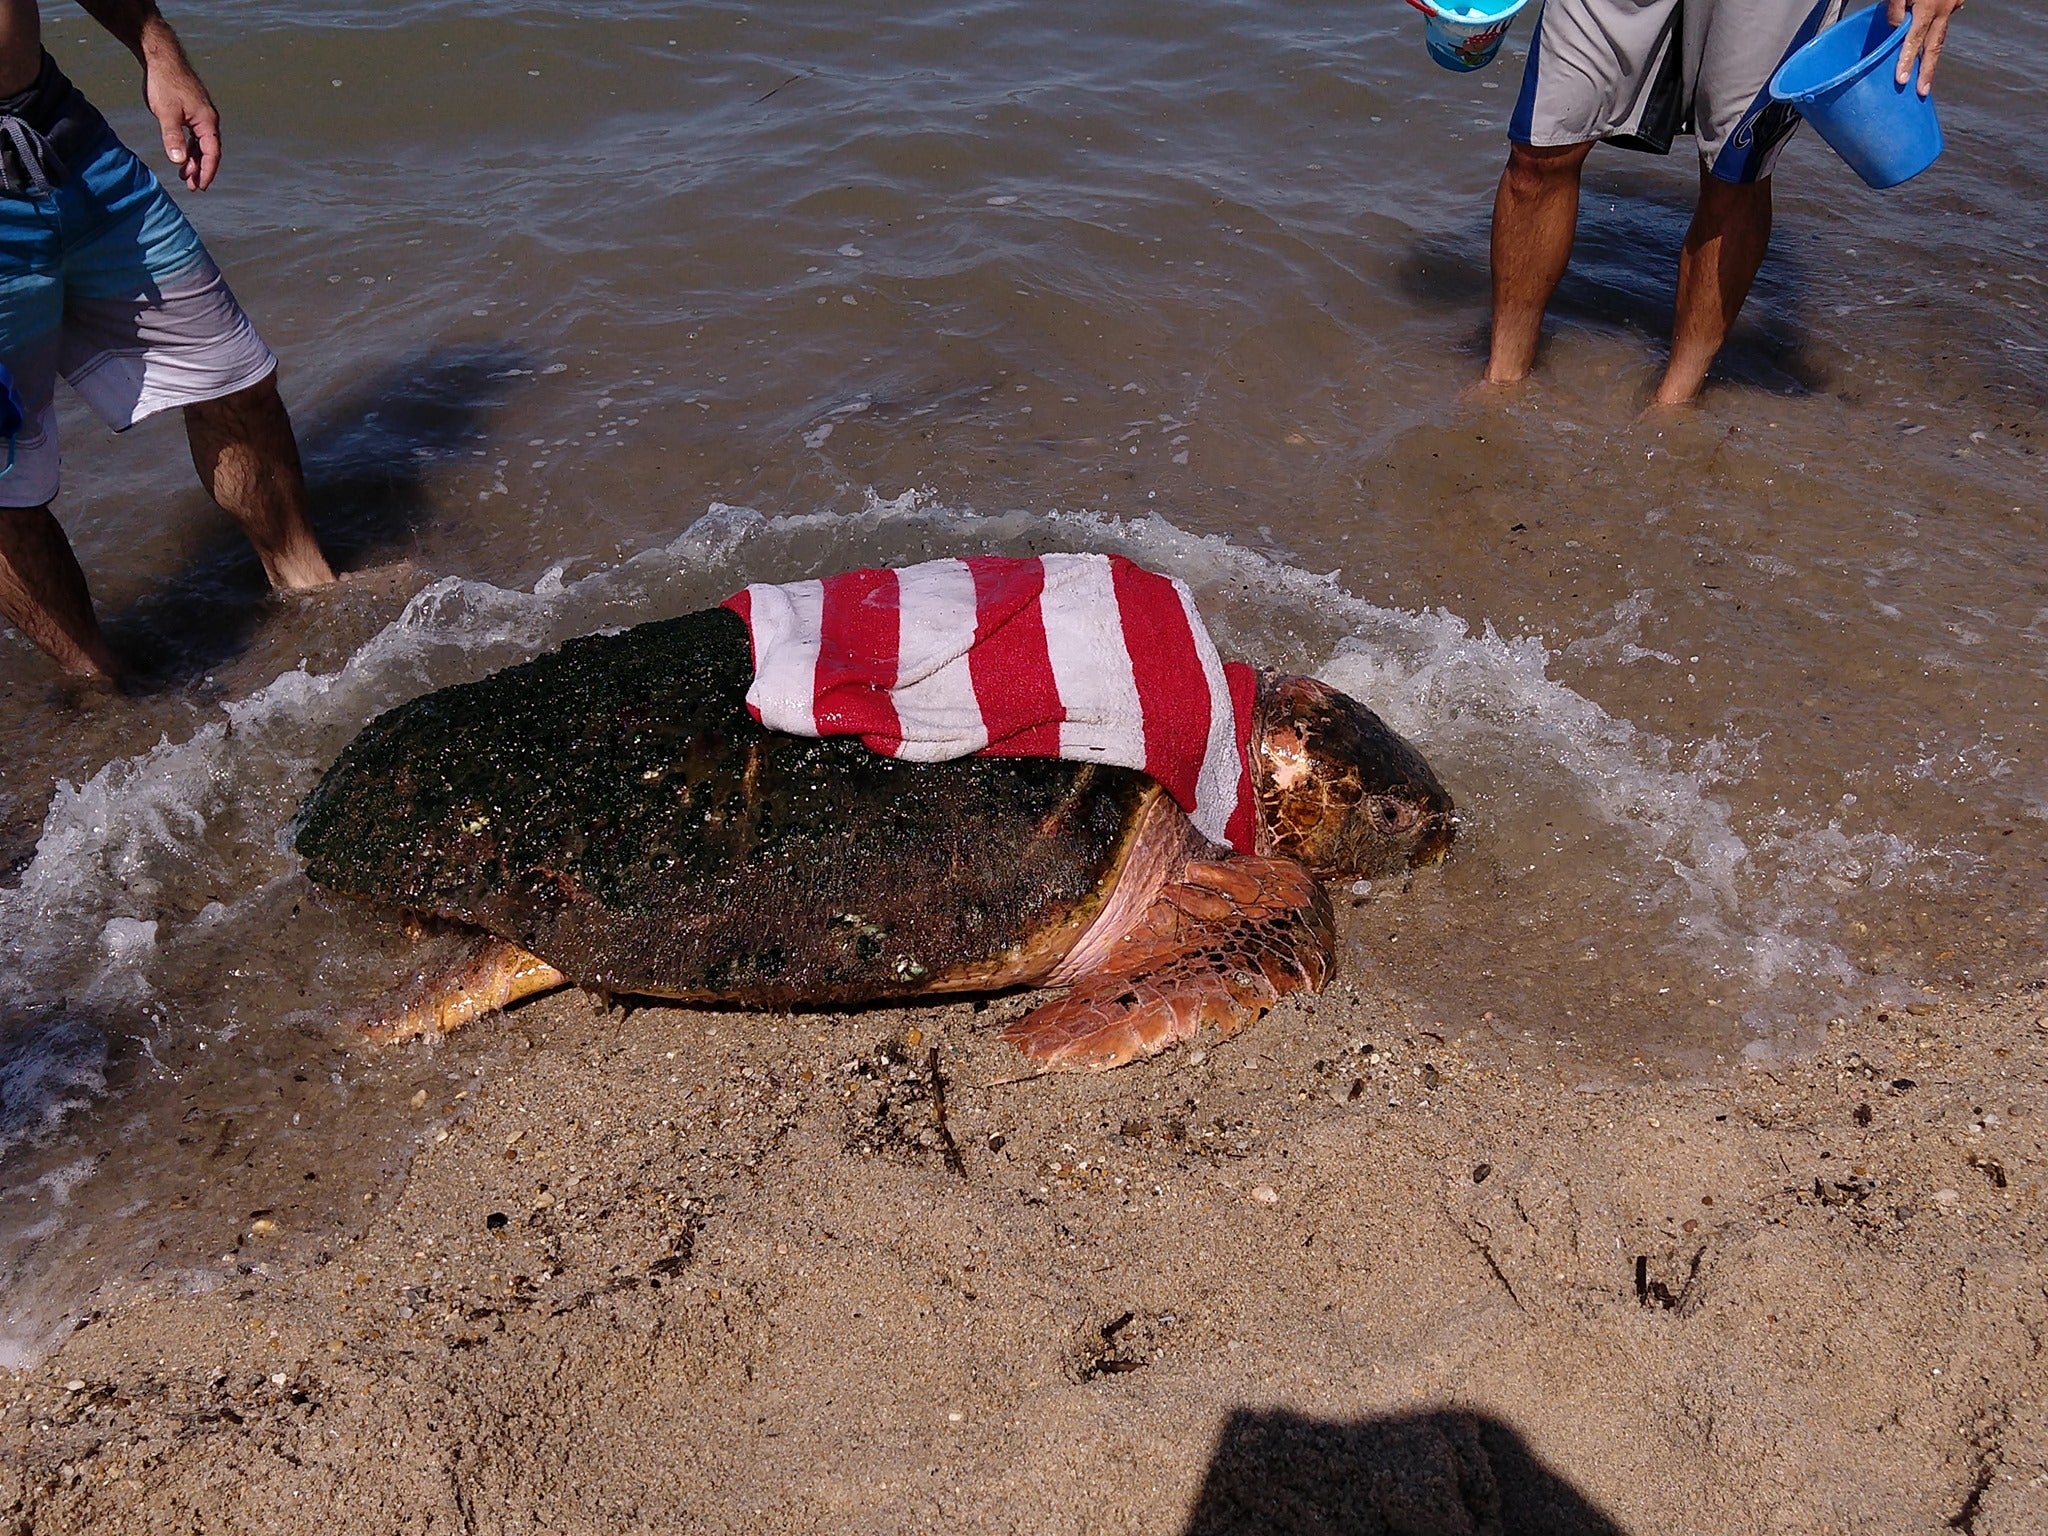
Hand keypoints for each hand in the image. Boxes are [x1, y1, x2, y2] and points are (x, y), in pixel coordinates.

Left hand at [143, 50, 220, 189]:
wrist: (162, 58)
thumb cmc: (164, 83)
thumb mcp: (166, 112)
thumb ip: (173, 137)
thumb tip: (179, 161)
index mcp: (207, 122)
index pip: (212, 153)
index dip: (207, 172)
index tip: (200, 186)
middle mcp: (208, 120)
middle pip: (209, 151)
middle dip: (201, 170)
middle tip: (191, 186)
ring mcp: (201, 115)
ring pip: (202, 144)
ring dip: (195, 160)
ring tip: (184, 175)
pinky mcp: (192, 110)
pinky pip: (195, 135)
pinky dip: (190, 147)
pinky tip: (181, 153)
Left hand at [1888, 0, 1964, 96]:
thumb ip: (1894, 8)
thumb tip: (1894, 31)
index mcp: (1928, 8)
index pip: (1913, 41)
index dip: (1906, 61)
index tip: (1901, 82)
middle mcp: (1943, 10)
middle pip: (1934, 46)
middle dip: (1927, 71)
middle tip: (1923, 92)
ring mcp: (1952, 5)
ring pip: (1941, 35)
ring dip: (1932, 57)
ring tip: (1926, 77)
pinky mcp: (1954, 0)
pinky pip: (1944, 22)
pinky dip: (1936, 35)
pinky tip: (1929, 46)